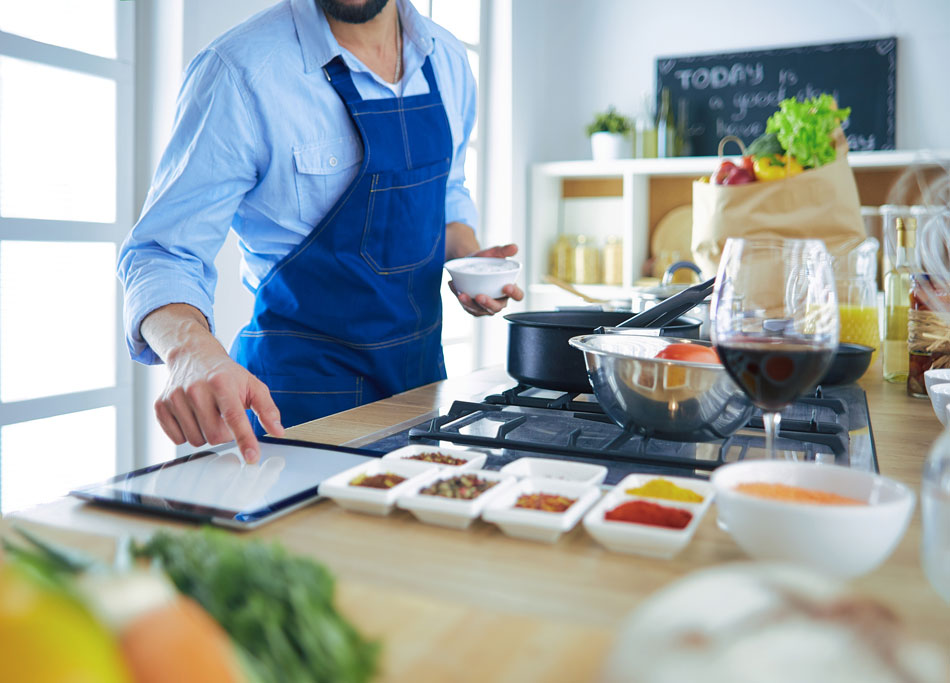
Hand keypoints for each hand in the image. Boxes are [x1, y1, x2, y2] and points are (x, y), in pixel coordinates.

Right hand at [155, 336, 283, 463]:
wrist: (193, 356)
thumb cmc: (226, 375)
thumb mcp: (252, 386)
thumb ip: (267, 409)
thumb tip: (278, 431)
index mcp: (222, 383)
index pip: (234, 417)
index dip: (244, 439)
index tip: (252, 457)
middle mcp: (196, 389)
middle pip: (215, 436)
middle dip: (225, 433)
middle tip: (225, 417)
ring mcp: (175, 397)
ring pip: (196, 440)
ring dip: (206, 434)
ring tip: (209, 414)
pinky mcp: (160, 406)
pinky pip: (177, 438)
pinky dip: (188, 433)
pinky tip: (193, 416)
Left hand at [450, 243, 524, 316]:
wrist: (469, 263)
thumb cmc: (485, 260)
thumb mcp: (494, 253)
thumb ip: (504, 251)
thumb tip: (514, 247)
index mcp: (509, 288)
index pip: (518, 296)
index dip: (514, 294)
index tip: (506, 287)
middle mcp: (499, 300)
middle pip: (497, 308)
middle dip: (488, 303)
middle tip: (479, 296)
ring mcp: (485, 306)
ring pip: (480, 310)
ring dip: (470, 304)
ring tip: (462, 295)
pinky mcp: (473, 308)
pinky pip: (467, 307)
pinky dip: (460, 299)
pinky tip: (453, 286)